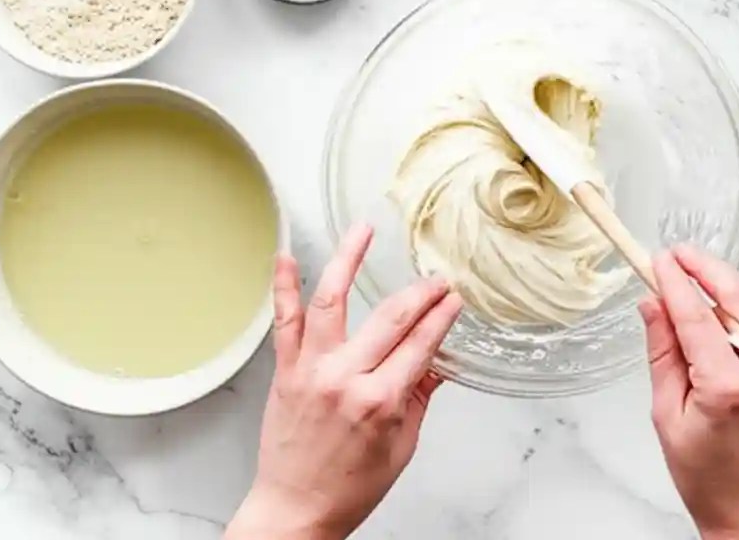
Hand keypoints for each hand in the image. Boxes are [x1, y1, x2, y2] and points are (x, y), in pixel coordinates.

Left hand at [225, 224, 462, 539]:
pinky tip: (284, 257)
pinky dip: (284, 288)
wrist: (295, 510)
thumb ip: (419, 397)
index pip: (421, 344)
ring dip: (348, 261)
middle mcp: (345, 379)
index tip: (454, 299)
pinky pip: (284, 323)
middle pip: (391, 319)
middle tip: (436, 279)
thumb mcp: (401, 445)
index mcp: (381, 401)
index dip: (442, 318)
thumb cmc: (348, 488)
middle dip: (420, 293)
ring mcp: (311, 371)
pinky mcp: (285, 371)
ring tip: (363, 230)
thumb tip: (438, 361)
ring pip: (332, 302)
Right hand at [639, 245, 738, 539]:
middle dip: (705, 266)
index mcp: (727, 388)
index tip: (657, 262)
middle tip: (677, 254)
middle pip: (737, 296)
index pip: (696, 315)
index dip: (674, 281)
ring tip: (695, 270)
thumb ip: (663, 354)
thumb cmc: (710, 479)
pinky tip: (723, 300)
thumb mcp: (667, 416)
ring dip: (726, 280)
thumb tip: (654, 308)